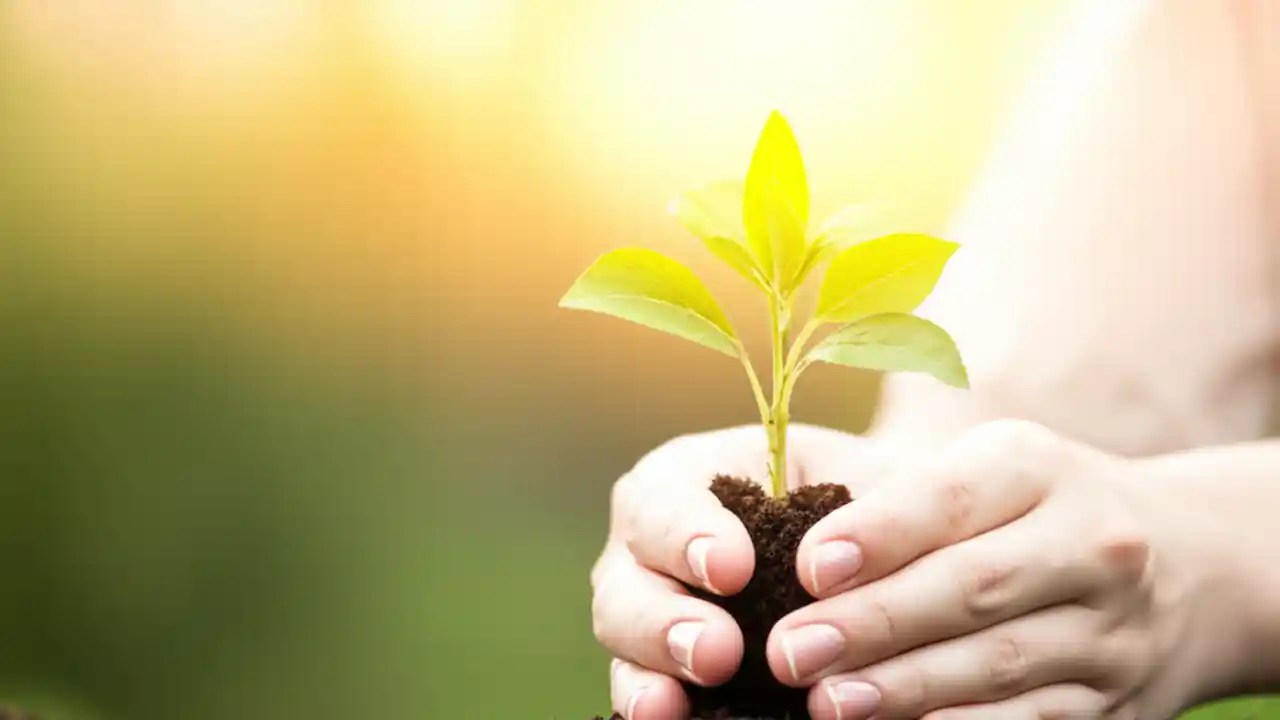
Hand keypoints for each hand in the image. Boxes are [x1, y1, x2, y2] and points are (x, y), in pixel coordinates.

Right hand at [591, 424, 898, 719]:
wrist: (863, 547)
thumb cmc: (860, 501)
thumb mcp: (869, 482)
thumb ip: (866, 514)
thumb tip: (839, 568)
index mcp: (682, 481)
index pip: (663, 503)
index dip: (689, 536)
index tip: (733, 569)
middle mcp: (647, 551)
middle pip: (626, 587)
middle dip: (665, 622)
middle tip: (717, 651)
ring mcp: (646, 615)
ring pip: (624, 647)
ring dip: (649, 677)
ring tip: (672, 705)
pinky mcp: (663, 670)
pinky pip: (647, 694)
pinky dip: (656, 706)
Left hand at [770, 419, 1243, 718]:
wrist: (1189, 565)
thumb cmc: (1035, 510)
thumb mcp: (983, 475)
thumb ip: (901, 504)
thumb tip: (803, 564)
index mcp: (1039, 467)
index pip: (951, 496)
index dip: (878, 533)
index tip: (809, 567)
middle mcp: (1091, 543)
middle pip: (973, 586)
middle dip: (874, 623)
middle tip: (790, 651)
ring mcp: (1112, 628)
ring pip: (1000, 663)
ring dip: (906, 688)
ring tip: (829, 702)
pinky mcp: (1119, 699)